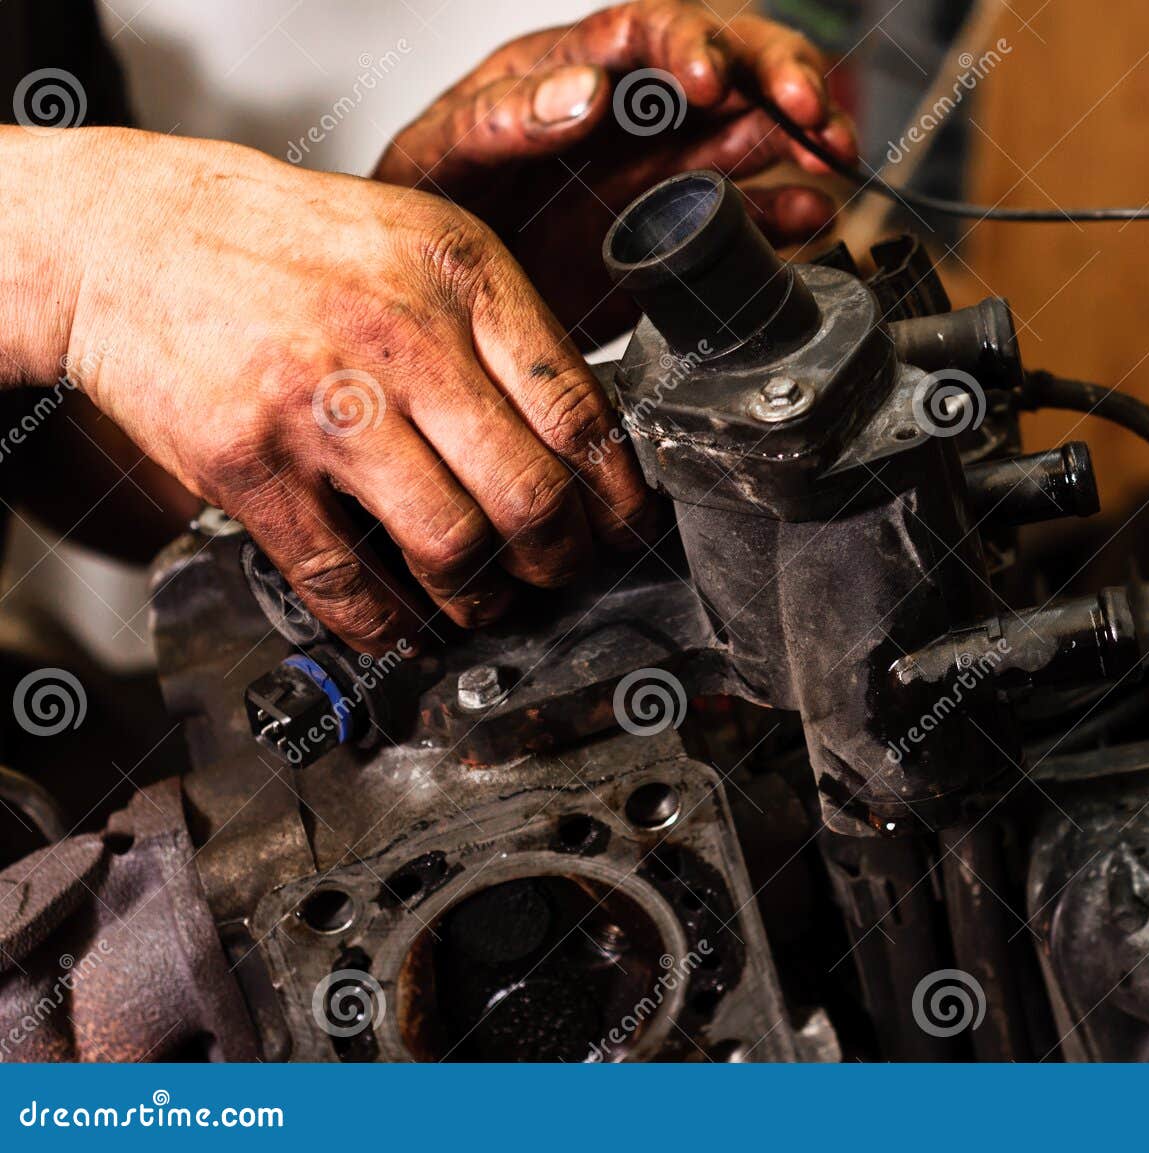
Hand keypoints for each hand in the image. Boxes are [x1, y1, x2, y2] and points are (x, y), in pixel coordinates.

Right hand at [58, 129, 652, 652]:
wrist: (129, 235)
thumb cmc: (290, 246)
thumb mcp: (421, 243)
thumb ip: (502, 333)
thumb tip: (584, 445)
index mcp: (462, 275)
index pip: (579, 412)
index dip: (617, 495)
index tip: (624, 530)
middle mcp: (401, 337)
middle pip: (529, 494)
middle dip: (559, 559)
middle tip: (559, 573)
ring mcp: (322, 404)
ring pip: (450, 546)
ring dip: (481, 601)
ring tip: (485, 602)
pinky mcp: (248, 464)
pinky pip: (342, 580)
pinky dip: (387, 626)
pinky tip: (404, 628)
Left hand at [373, 0, 856, 346]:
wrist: (434, 304)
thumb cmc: (430, 210)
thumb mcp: (441, 157)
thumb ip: (503, 119)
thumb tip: (586, 91)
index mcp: (569, 72)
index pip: (646, 31)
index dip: (689, 47)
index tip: (710, 81)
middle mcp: (629, 111)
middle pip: (726, 65)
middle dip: (777, 79)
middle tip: (809, 112)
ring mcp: (662, 169)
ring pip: (754, 130)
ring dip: (801, 137)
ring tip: (830, 157)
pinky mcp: (682, 232)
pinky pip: (752, 212)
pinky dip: (788, 211)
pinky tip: (811, 216)